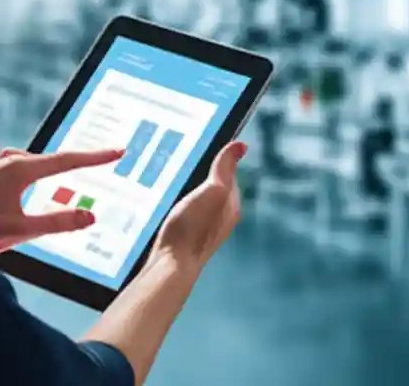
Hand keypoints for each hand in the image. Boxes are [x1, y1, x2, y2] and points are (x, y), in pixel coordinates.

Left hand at [0, 147, 124, 252]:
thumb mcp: (24, 230)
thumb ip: (59, 222)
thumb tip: (90, 216)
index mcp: (20, 169)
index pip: (66, 161)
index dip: (94, 157)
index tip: (117, 151)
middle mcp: (10, 161)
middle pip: (55, 161)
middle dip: (80, 162)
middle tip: (108, 157)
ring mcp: (1, 164)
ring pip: (41, 164)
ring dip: (59, 169)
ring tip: (83, 169)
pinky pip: (29, 167)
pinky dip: (43, 173)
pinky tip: (45, 180)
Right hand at [154, 142, 246, 264]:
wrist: (171, 264)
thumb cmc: (192, 228)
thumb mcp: (211, 191)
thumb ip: (224, 169)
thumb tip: (241, 145)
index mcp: (231, 205)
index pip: (229, 173)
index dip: (217, 158)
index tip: (201, 144)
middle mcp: (221, 218)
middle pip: (214, 186)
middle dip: (201, 173)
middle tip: (182, 158)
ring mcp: (204, 228)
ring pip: (200, 199)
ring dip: (189, 187)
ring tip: (172, 176)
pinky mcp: (188, 235)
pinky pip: (187, 211)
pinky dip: (180, 201)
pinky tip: (166, 200)